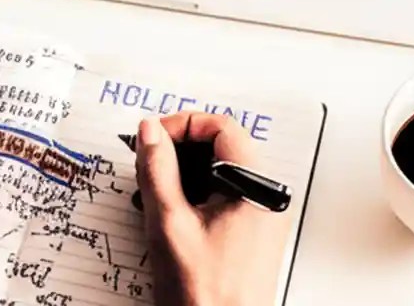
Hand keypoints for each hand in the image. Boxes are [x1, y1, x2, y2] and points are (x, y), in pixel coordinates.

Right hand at [135, 114, 289, 305]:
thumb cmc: (205, 294)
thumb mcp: (169, 223)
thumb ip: (157, 169)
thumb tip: (150, 132)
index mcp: (256, 188)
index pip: (223, 127)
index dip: (182, 125)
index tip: (152, 138)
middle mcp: (266, 198)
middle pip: (222, 145)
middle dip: (180, 148)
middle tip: (147, 160)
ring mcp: (261, 216)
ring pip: (220, 170)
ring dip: (184, 172)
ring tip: (153, 190)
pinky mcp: (251, 233)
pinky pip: (224, 194)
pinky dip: (195, 193)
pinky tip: (169, 212)